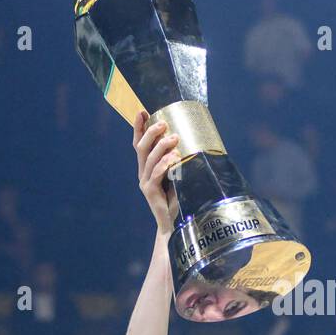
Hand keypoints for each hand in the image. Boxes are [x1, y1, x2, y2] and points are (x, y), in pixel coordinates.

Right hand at [134, 111, 178, 235]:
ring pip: (148, 159)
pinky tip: (173, 158)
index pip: (140, 144)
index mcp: (148, 167)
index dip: (139, 128)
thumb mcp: (181, 174)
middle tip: (163, 123)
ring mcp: (145, 182)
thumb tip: (196, 140)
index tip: (143, 111)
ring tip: (174, 138)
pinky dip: (164, 164)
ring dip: (161, 146)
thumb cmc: (180, 198)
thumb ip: (181, 160)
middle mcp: (143, 172)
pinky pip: (155, 174)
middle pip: (141, 148)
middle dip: (150, 132)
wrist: (176, 223)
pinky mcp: (150, 192)